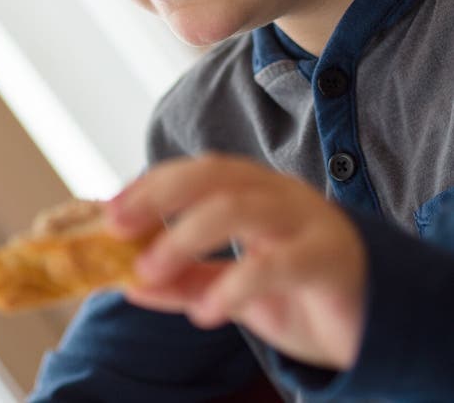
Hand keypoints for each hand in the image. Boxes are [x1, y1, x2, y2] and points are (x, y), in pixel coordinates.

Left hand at [105, 153, 367, 371]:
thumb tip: (129, 283)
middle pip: (213, 174)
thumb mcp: (233, 290)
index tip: (110, 211)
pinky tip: (208, 313)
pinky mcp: (329, 257)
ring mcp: (305, 220)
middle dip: (159, 194)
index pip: (194, 171)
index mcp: (253, 190)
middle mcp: (277, 194)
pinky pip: (279, 262)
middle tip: (118, 226)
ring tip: (151, 273)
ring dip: (185, 238)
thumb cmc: (301, 291)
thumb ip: (188, 281)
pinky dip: (235, 285)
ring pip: (239, 207)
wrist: (379, 319)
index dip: (150, 186)